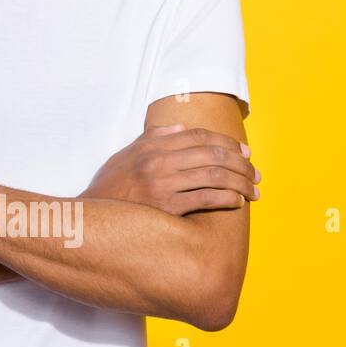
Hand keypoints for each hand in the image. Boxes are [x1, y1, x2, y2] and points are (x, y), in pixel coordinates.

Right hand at [81, 123, 258, 214]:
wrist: (90, 218)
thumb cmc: (110, 189)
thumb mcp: (126, 156)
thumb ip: (153, 139)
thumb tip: (182, 127)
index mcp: (150, 147)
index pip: (198, 136)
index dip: (226, 142)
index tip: (244, 152)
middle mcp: (158, 161)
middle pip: (211, 153)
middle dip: (241, 163)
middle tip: (256, 174)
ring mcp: (162, 183)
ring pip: (214, 175)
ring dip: (240, 182)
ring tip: (253, 191)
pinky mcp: (166, 207)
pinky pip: (207, 198)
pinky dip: (227, 198)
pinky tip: (237, 202)